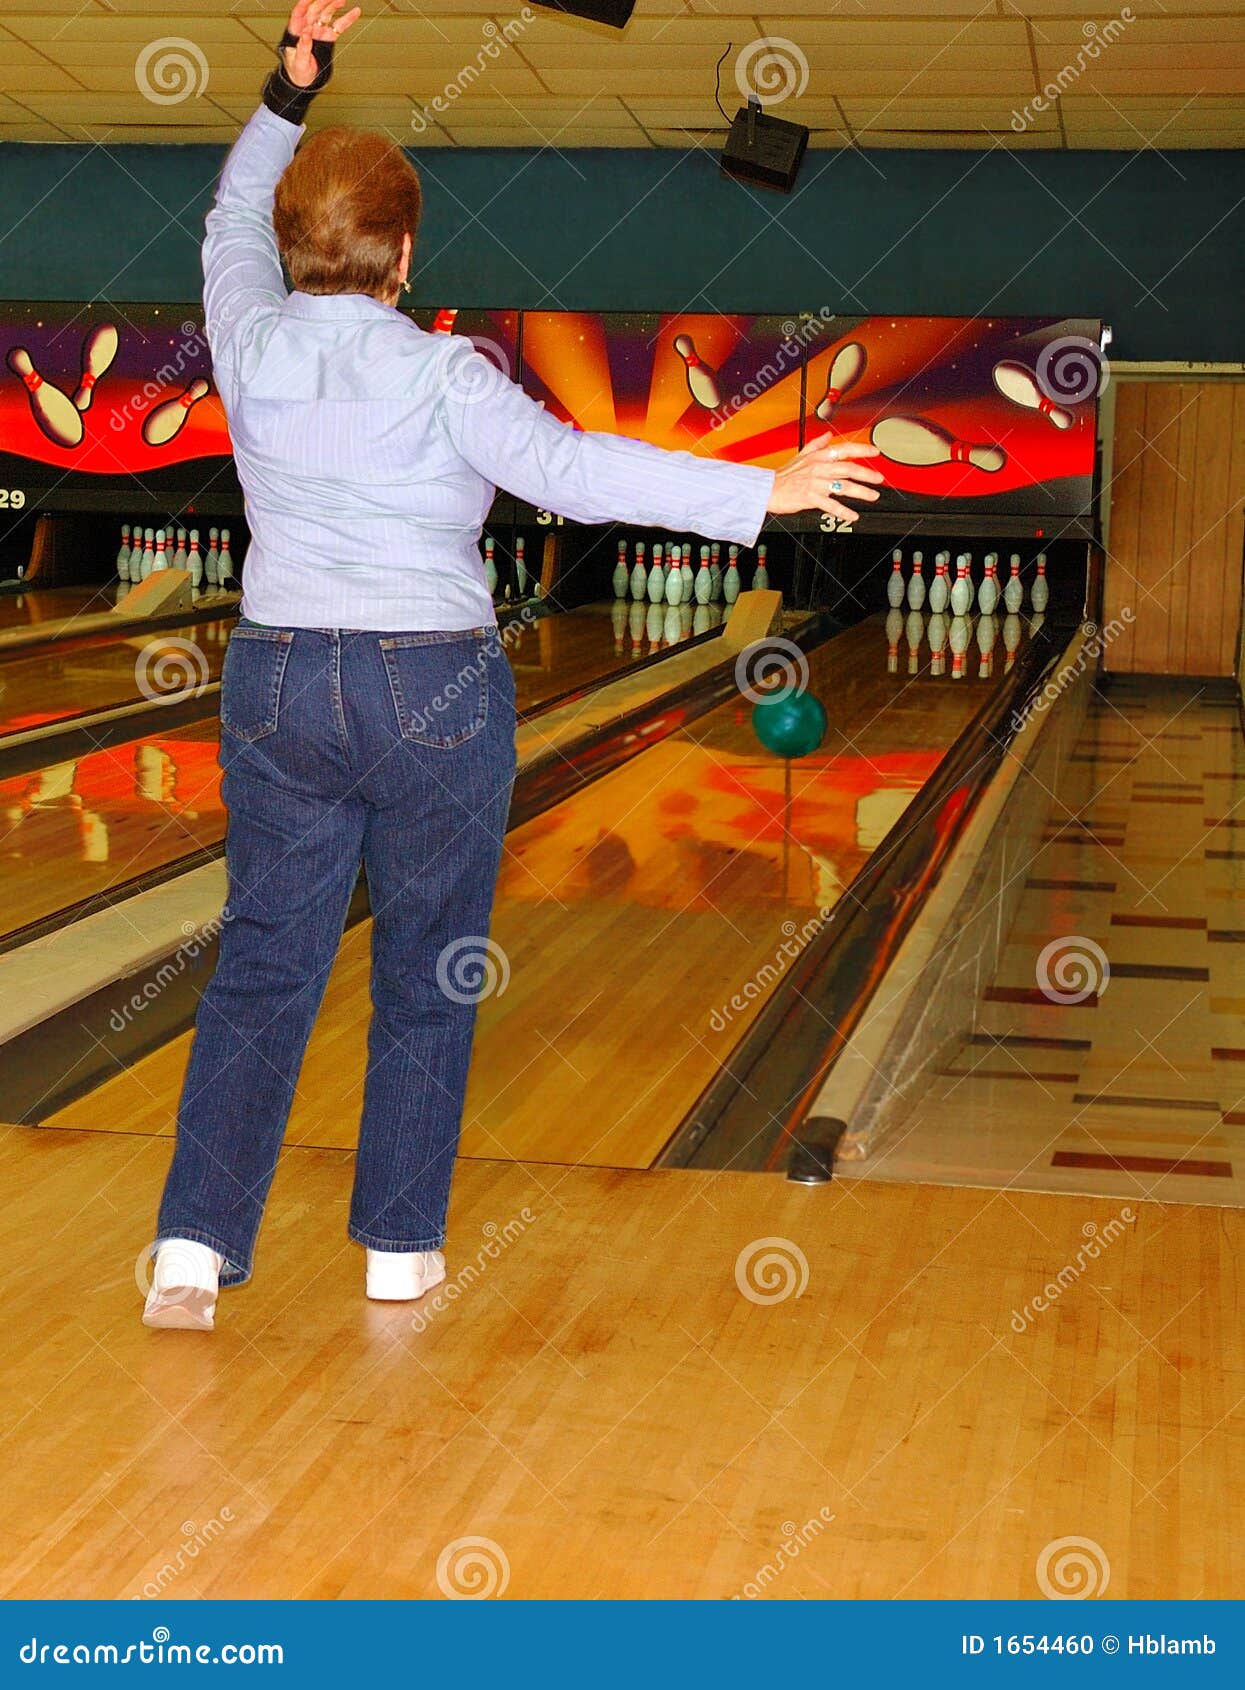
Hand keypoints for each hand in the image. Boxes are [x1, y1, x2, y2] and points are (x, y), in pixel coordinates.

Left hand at [282, 0, 360, 87]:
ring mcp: (319, 31)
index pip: (299, 12)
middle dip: (323, 1)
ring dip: (334, 5)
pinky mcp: (328, 37)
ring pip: (327, 14)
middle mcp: (308, 27)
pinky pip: (338, 26)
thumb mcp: (298, 62)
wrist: (305, 79)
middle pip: (315, 9)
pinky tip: (354, 12)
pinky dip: (347, 19)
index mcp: (296, 30)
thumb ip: (302, 47)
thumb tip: (306, 33)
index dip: (304, 3)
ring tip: (342, 0)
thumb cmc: (297, 70)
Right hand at [766, 437, 883, 523]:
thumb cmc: (783, 475)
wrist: (767, 490)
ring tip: (872, 496)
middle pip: (849, 468)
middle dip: (867, 474)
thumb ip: (817, 444)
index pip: (845, 449)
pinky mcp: (810, 498)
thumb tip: (828, 435)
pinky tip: (852, 515)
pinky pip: (831, 505)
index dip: (862, 449)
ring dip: (861, 492)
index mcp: (819, 456)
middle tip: (879, 479)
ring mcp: (815, 484)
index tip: (875, 451)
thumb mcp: (800, 455)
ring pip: (844, 486)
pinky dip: (843, 511)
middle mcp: (819, 468)